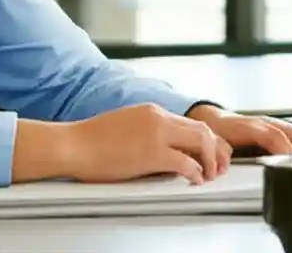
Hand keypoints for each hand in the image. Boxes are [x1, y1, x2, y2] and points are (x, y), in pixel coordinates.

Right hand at [13, 103, 231, 185]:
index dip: (205, 139)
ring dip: (210, 160)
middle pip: (202, 129)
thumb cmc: (89, 141)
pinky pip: (185, 162)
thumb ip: (146, 132)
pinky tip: (194, 180)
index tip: (210, 153)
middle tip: (219, 166)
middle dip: (216, 148)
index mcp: (152, 111)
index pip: (190, 122)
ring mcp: (157, 134)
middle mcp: (159, 118)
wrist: (72, 144)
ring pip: (201, 140)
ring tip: (210, 175)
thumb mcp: (124, 126)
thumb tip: (159, 150)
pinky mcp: (152, 153)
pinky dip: (195, 172)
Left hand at [187, 105, 291, 155]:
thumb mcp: (212, 142)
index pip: (273, 136)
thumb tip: (224, 166)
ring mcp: (273, 123)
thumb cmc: (212, 133)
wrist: (209, 118)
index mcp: (249, 126)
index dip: (285, 149)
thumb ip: (220, 153)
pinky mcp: (278, 127)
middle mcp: (265, 123)